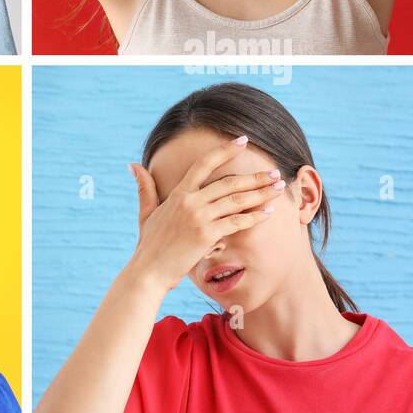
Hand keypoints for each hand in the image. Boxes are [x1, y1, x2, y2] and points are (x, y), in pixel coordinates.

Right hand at [124, 136, 281, 293]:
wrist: (148, 272)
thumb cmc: (149, 245)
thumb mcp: (145, 213)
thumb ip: (145, 188)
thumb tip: (134, 165)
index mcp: (178, 193)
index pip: (204, 163)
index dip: (225, 150)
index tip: (242, 140)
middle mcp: (190, 201)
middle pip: (229, 182)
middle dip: (255, 176)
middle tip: (274, 172)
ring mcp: (199, 217)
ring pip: (237, 200)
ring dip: (261, 193)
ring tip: (278, 188)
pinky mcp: (207, 234)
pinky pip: (237, 222)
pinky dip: (255, 217)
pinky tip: (269, 212)